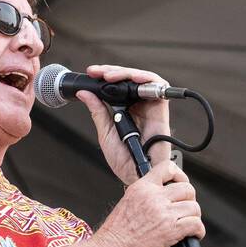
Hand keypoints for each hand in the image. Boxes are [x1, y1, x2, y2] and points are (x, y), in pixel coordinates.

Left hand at [75, 63, 172, 185]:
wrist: (137, 174)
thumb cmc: (124, 160)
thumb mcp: (105, 132)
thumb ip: (98, 111)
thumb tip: (84, 94)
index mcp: (124, 110)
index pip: (116, 86)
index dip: (104, 77)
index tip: (91, 73)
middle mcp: (138, 106)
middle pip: (128, 79)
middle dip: (112, 72)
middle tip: (97, 72)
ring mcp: (149, 106)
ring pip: (141, 79)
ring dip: (125, 73)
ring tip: (109, 76)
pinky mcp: (160, 109)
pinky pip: (158, 87)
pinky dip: (145, 79)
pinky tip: (133, 78)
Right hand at [91, 160, 204, 246]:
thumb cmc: (114, 235)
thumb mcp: (127, 204)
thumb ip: (145, 196)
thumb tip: (162, 197)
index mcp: (141, 188)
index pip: (167, 167)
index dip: (179, 176)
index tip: (180, 184)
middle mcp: (153, 197)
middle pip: (187, 189)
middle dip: (189, 200)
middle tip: (185, 210)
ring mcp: (163, 213)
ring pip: (194, 207)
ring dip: (194, 217)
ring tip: (189, 225)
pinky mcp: (170, 230)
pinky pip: (196, 224)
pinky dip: (198, 231)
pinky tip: (193, 235)